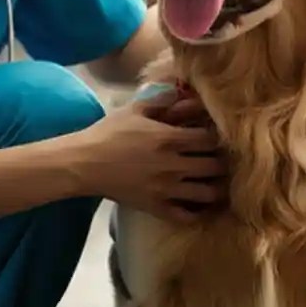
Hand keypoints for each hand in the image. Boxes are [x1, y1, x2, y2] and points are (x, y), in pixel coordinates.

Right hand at [67, 88, 227, 223]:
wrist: (84, 164)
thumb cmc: (108, 133)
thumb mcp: (134, 109)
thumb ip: (160, 99)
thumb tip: (181, 90)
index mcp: (170, 139)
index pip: (210, 138)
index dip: (217, 137)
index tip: (216, 137)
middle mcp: (174, 165)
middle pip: (215, 166)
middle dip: (221, 162)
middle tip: (219, 160)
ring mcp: (166, 189)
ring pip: (208, 194)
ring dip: (215, 188)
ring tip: (214, 183)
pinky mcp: (156, 207)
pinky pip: (187, 216)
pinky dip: (197, 213)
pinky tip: (197, 205)